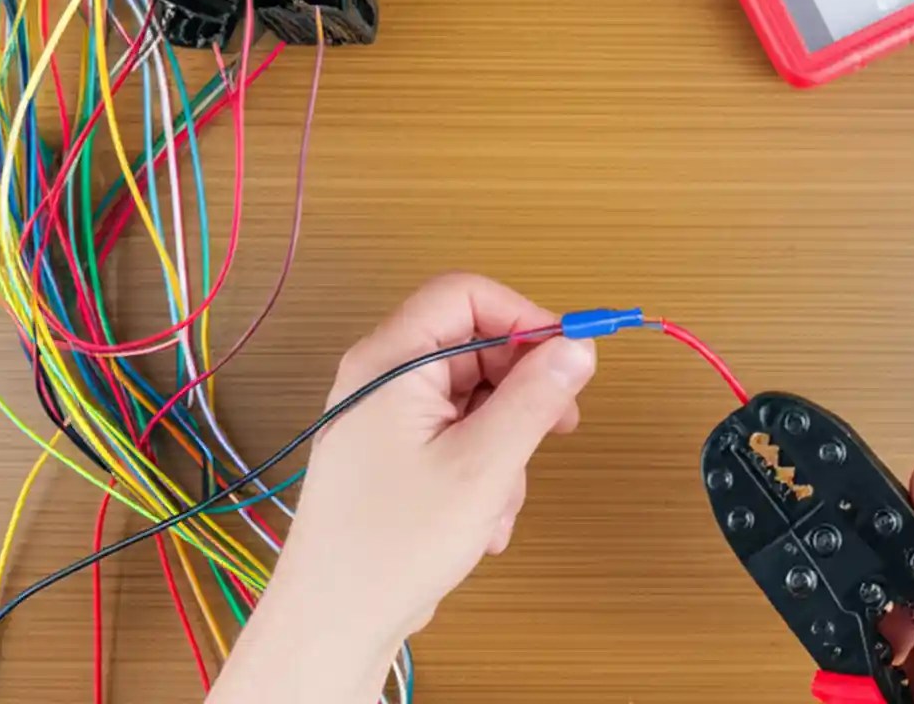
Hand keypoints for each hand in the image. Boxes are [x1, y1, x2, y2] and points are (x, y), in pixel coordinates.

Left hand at [207, 273, 595, 703]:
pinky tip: (480, 519)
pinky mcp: (395, 456)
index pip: (466, 295)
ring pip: (475, 399)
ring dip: (505, 443)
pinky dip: (483, 470)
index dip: (524, 317)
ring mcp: (387, 419)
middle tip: (560, 426)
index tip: (568, 358)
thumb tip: (578, 348)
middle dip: (522, 389)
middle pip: (475, 347)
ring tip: (497, 499)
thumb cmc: (395, 541)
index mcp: (392, 361)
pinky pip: (458, 437)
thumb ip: (535, 398)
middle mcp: (384, 379)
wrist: (336, 619)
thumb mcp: (484, 465)